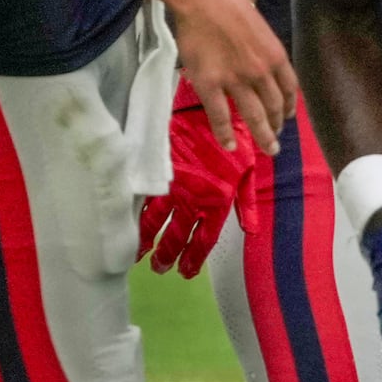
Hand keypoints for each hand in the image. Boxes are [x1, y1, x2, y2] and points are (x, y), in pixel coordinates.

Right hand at [137, 75, 258, 278]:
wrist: (207, 109)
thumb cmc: (233, 140)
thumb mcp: (246, 171)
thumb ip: (246, 203)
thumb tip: (252, 231)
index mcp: (218, 202)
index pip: (204, 240)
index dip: (194, 258)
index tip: (186, 272)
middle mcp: (194, 199)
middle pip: (178, 235)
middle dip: (167, 255)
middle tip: (159, 269)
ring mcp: (174, 186)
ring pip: (157, 220)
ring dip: (148, 239)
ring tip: (140, 255)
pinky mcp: (159, 170)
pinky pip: (146, 198)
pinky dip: (138, 214)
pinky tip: (130, 225)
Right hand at [171, 0, 295, 156]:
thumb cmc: (229, 3)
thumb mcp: (258, 27)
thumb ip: (262, 51)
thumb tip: (261, 66)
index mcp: (275, 55)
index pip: (290, 89)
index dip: (290, 107)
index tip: (288, 117)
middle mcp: (261, 72)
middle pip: (275, 107)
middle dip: (277, 127)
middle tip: (276, 141)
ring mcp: (236, 80)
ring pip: (254, 117)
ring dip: (263, 136)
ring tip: (267, 149)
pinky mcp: (210, 85)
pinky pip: (221, 117)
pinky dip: (226, 134)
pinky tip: (231, 145)